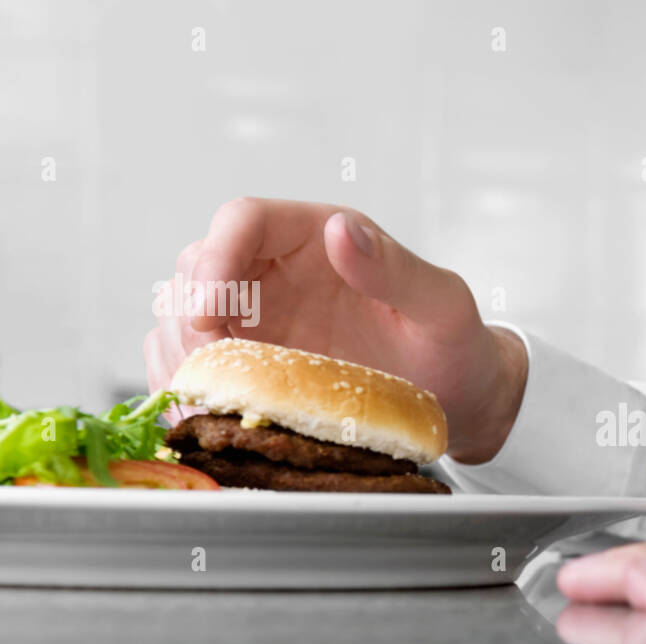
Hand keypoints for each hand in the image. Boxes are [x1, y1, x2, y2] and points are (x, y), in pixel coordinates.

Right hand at [143, 198, 526, 462]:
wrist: (460, 398)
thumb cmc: (456, 345)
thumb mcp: (442, 308)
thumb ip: (397, 270)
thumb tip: (342, 231)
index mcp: (319, 237)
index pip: (244, 221)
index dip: (216, 257)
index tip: (212, 311)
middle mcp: (278, 270)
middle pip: (197, 267)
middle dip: (189, 314)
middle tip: (207, 368)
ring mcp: (259, 318)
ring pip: (182, 315)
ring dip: (179, 354)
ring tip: (203, 397)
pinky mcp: (250, 362)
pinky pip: (192, 362)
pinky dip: (182, 386)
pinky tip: (201, 414)